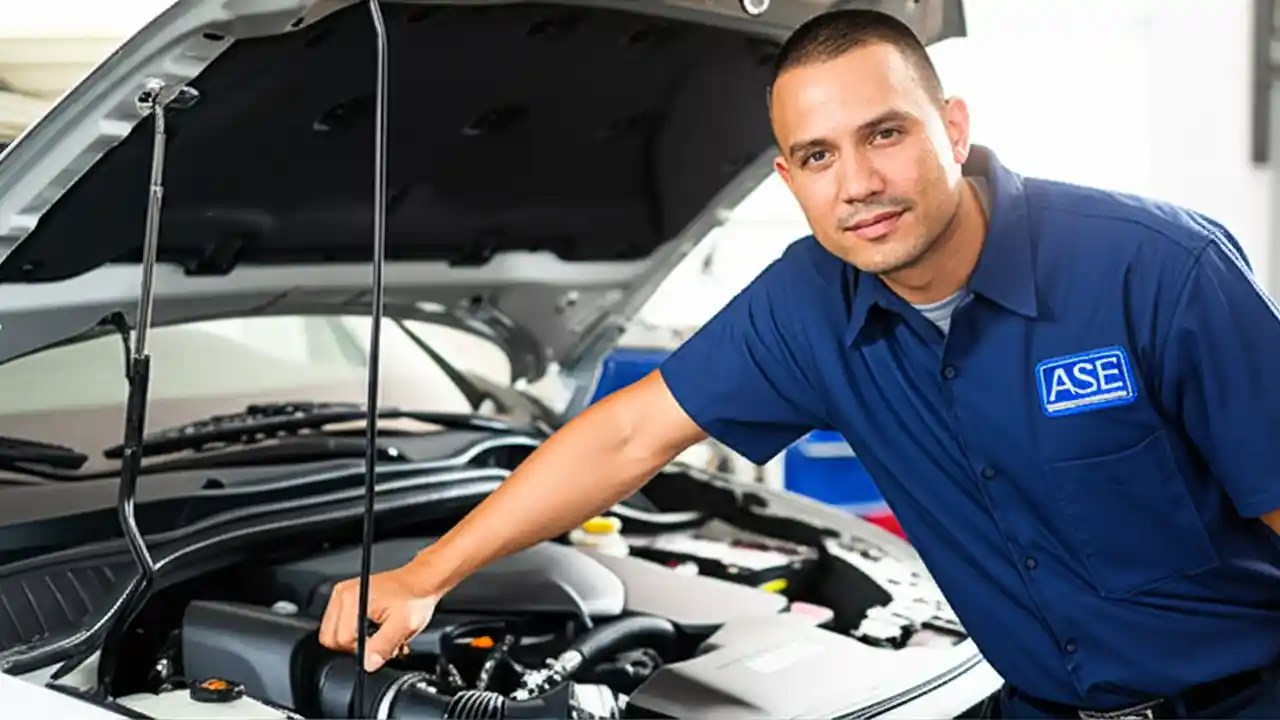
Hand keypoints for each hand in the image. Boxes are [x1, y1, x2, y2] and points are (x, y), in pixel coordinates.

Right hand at [317, 565, 439, 671]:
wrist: (421, 582)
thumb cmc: (415, 597)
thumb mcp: (404, 626)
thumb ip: (383, 646)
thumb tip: (367, 664)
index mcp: (353, 599)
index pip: (341, 640)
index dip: (360, 650)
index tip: (377, 648)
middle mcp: (343, 594)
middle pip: (331, 637)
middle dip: (354, 646)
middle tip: (376, 643)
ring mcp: (342, 594)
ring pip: (333, 633)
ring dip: (353, 640)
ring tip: (375, 634)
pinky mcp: (346, 597)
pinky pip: (338, 624)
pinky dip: (352, 631)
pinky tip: (370, 628)